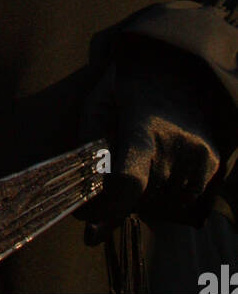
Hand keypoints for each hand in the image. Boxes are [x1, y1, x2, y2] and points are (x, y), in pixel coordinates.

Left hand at [79, 40, 226, 240]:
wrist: (176, 70)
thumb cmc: (128, 88)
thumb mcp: (98, 102)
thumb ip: (87, 143)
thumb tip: (82, 194)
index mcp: (143, 128)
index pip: (129, 181)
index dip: (108, 208)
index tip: (89, 224)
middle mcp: (175, 145)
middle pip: (139, 198)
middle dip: (118, 196)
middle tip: (111, 172)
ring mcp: (197, 156)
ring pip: (160, 204)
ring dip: (143, 195)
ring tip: (140, 159)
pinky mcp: (212, 164)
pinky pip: (182, 200)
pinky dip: (165, 193)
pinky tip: (160, 164)